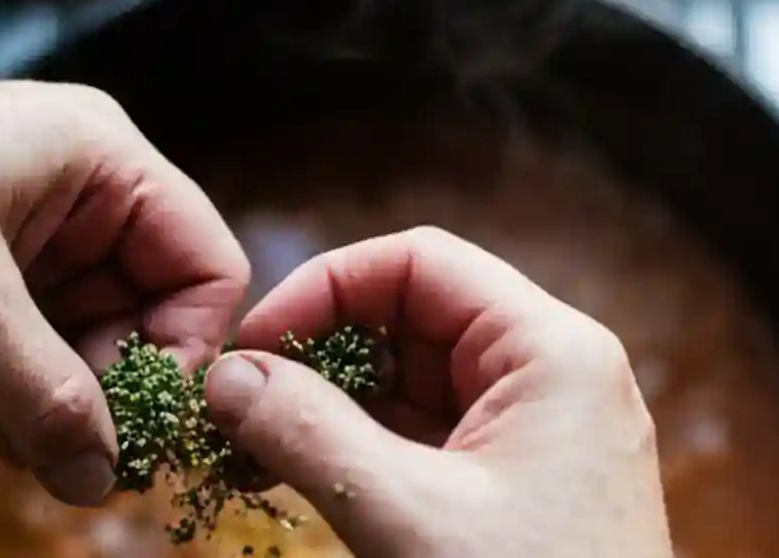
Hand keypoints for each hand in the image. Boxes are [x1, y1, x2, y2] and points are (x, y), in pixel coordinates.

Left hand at [0, 79, 248, 506]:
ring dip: (75, 389)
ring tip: (32, 443)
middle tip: (82, 447)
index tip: (145, 417)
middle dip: (120, 379)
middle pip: (156, 299)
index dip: (188, 345)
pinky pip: (51, 324)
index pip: (204, 260)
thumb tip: (99, 477)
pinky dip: (38, 376)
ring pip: (102, 321)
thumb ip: (42, 392)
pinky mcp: (1, 252)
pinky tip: (11, 420)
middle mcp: (89, 182)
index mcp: (104, 156)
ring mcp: (44, 218)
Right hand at [204, 227, 671, 556]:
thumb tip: (226, 376)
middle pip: (414, 319)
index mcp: (552, 350)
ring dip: (333, 408)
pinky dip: (364, 451)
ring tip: (253, 445)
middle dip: (321, 354)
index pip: (421, 264)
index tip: (253, 343)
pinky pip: (428, 439)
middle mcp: (552, 375)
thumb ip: (308, 435)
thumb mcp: (407, 515)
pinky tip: (302, 474)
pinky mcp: (519, 485)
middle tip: (240, 401)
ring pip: (414, 384)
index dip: (326, 286)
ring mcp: (538, 432)